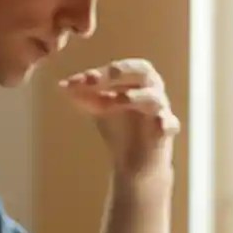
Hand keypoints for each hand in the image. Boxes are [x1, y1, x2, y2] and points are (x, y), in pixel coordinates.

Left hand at [60, 59, 179, 178]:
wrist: (134, 163)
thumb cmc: (120, 128)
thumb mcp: (99, 109)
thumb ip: (83, 96)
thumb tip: (62, 85)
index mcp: (136, 81)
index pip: (120, 69)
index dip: (101, 72)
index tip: (81, 81)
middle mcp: (151, 90)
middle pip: (144, 71)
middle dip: (123, 72)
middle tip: (105, 77)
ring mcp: (161, 110)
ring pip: (154, 97)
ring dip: (136, 97)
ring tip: (121, 100)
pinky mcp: (167, 131)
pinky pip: (170, 123)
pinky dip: (165, 122)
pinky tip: (159, 124)